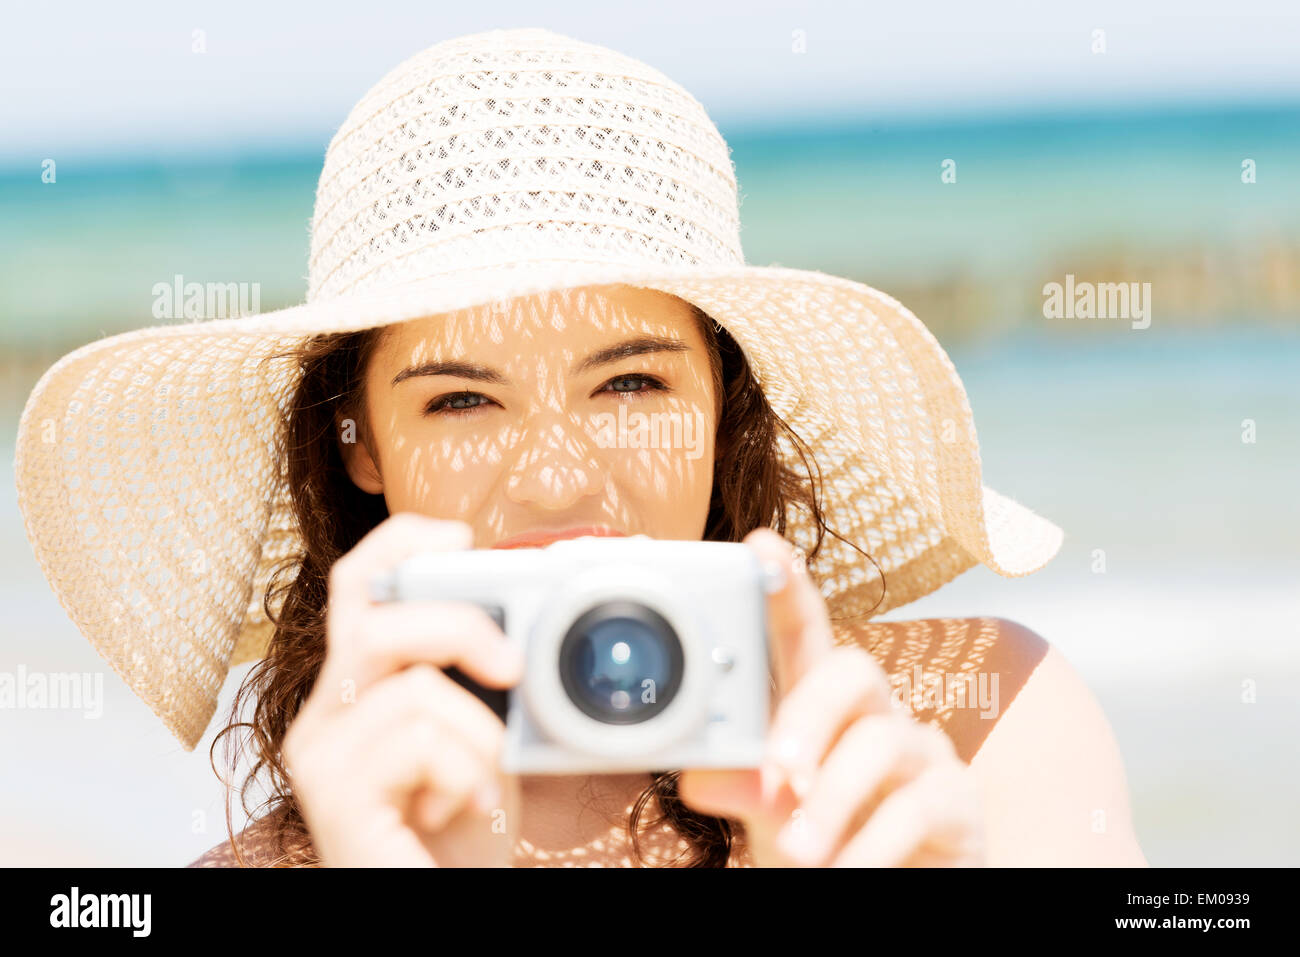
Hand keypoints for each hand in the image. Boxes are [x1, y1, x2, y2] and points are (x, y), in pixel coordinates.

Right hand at [282, 512, 523, 866]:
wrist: (443, 903)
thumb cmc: (458, 835)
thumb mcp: (481, 741)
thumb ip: (483, 685)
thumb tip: (525, 630)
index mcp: (358, 690)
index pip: (356, 586)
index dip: (400, 543)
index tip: (460, 535)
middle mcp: (324, 715)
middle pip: (370, 614)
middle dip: (458, 624)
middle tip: (512, 665)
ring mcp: (321, 756)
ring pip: (411, 687)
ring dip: (480, 736)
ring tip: (480, 783)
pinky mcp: (332, 797)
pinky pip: (417, 742)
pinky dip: (466, 774)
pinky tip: (462, 811)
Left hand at [678, 528, 984, 866]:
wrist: (889, 894)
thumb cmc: (826, 841)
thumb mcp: (772, 814)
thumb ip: (743, 786)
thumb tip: (698, 776)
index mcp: (820, 705)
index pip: (801, 633)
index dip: (784, 588)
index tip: (759, 547)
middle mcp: (874, 714)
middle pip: (851, 670)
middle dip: (810, 714)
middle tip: (778, 769)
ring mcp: (921, 753)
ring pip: (883, 742)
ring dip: (835, 798)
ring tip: (800, 852)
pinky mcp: (958, 801)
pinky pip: (920, 806)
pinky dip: (874, 844)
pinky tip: (846, 872)